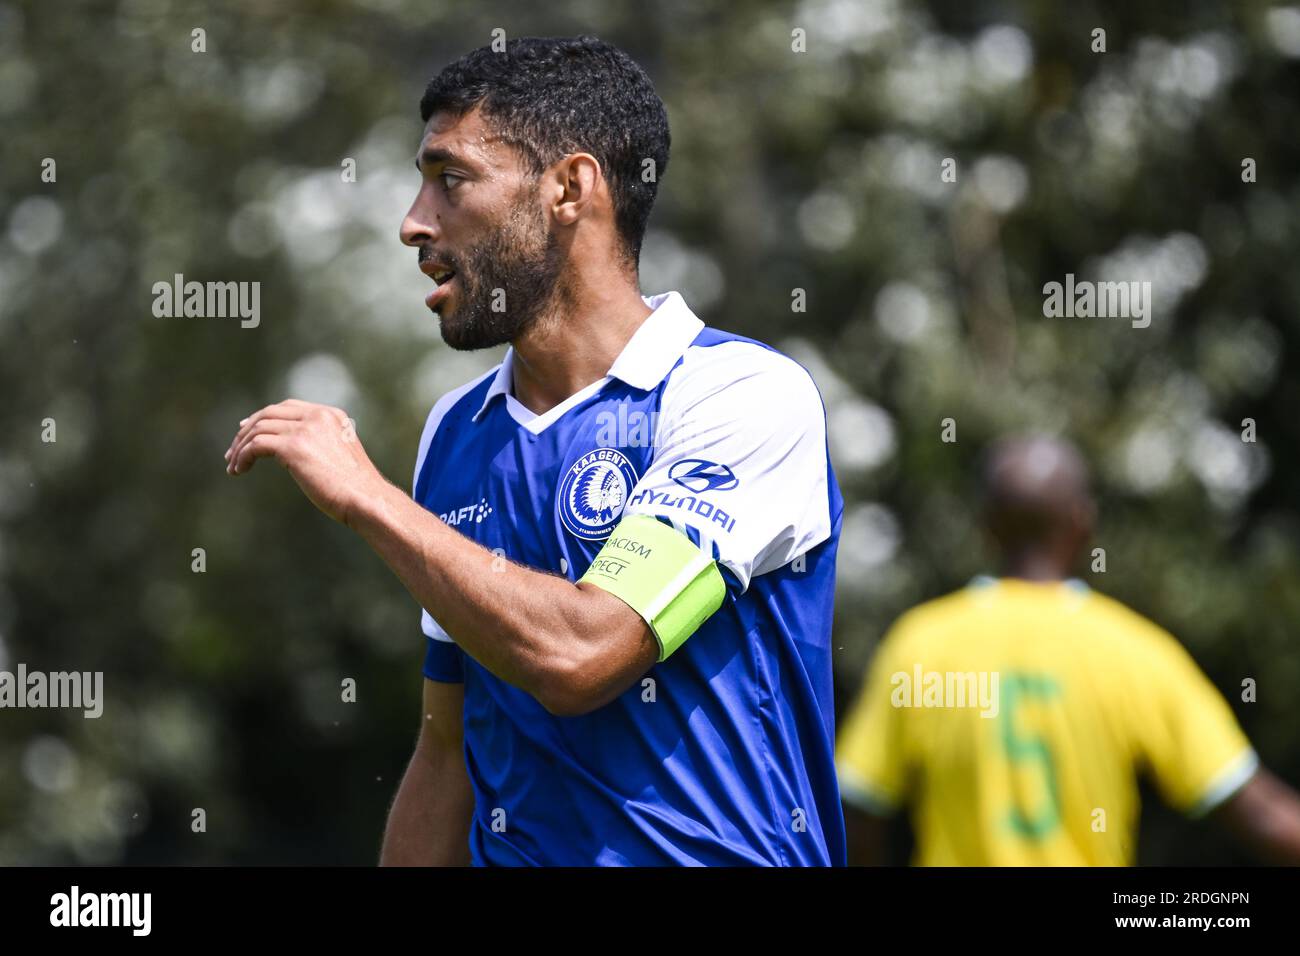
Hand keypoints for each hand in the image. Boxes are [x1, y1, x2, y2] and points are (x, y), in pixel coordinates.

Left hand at [225, 399, 384, 524]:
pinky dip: (242, 456)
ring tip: (233, 467)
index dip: (262, 417)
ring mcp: (306, 429)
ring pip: (258, 429)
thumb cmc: (356, 489)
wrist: (366, 500)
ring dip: (240, 448)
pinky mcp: (294, 447)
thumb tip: (294, 454)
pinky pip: (256, 445)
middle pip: (269, 413)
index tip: (246, 431)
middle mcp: (318, 416)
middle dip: (246, 431)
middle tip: (232, 452)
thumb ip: (321, 445)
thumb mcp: (340, 457)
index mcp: (332, 415)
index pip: (288, 407)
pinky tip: (239, 470)